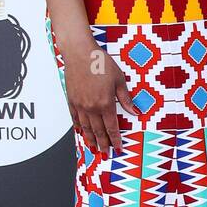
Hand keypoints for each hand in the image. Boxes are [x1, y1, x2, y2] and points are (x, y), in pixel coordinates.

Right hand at [60, 37, 135, 154]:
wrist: (80, 53)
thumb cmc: (100, 63)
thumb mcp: (119, 80)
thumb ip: (126, 99)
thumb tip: (134, 112)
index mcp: (105, 103)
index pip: (111, 127)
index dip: (115, 139)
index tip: (118, 148)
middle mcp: (91, 107)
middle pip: (98, 131)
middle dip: (103, 144)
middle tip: (105, 154)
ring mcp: (79, 105)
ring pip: (85, 128)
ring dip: (90, 140)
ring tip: (93, 149)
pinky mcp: (71, 100)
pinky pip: (74, 118)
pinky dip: (78, 127)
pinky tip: (80, 132)